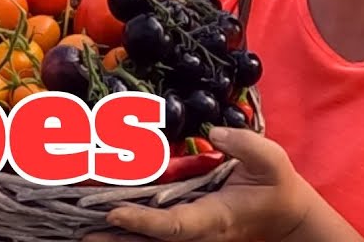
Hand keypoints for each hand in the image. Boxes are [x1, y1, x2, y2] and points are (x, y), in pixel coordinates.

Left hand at [82, 127, 312, 241]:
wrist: (285, 216)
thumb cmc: (276, 185)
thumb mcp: (272, 160)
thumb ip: (245, 146)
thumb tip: (214, 133)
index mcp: (214, 217)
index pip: (172, 225)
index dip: (142, 221)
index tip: (113, 212)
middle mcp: (196, 231)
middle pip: (150, 241)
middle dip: (116, 236)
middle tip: (79, 231)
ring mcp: (189, 233)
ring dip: (115, 237)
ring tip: (77, 231)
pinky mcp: (185, 227)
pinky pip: (152, 234)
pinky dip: (128, 229)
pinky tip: (101, 222)